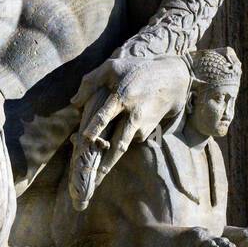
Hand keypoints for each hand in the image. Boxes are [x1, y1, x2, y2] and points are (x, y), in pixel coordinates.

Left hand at [68, 54, 190, 205]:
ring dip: (109, 161)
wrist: (173, 79)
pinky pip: (129, 140)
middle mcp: (133, 115)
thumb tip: (74, 103)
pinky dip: (117, 144)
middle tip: (94, 180)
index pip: (106, 115)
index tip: (84, 139)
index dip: (95, 127)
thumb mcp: (112, 67)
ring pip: (123, 146)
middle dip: (106, 164)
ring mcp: (142, 125)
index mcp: (122, 97)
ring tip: (95, 176)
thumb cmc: (137, 70)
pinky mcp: (148, 131)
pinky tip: (106, 146)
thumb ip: (90, 82)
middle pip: (118, 144)